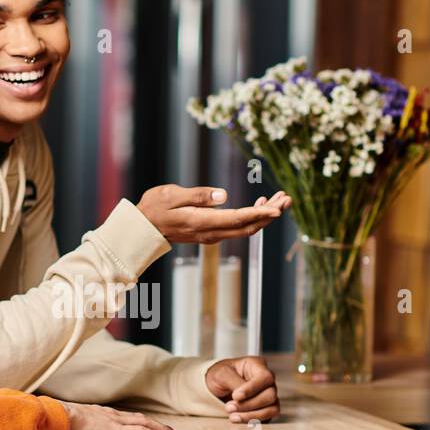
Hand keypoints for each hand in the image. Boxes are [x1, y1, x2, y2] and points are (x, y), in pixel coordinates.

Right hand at [58, 401, 176, 429]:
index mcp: (101, 413)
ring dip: (159, 428)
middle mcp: (112, 414)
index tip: (147, 425)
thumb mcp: (70, 424)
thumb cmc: (61, 421)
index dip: (138, 421)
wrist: (61, 416)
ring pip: (144, 422)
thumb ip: (76, 428)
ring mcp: (115, 421)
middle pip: (139, 417)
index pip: (125, 416)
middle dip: (155, 424)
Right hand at [137, 185, 290, 243]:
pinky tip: (262, 205)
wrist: (141, 229)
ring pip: (245, 228)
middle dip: (270, 214)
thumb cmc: (152, 208)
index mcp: (202, 222)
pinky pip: (238, 227)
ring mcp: (211, 234)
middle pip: (248, 227)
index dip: (260, 214)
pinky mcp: (211, 232)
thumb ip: (197, 195)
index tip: (279, 208)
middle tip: (288, 198)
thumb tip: (223, 195)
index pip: (238, 219)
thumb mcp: (171, 195)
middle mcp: (210, 232)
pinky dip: (254, 217)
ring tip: (281, 198)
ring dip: (265, 215)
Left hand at [204, 356, 279, 422]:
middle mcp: (267, 381)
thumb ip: (234, 382)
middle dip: (249, 404)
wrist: (214, 387)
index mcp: (257, 366)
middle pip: (270, 395)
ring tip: (232, 417)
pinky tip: (238, 419)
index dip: (252, 388)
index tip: (235, 396)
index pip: (265, 377)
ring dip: (251, 415)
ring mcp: (268, 396)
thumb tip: (242, 397)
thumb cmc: (220, 376)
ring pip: (272, 409)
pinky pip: (266, 418)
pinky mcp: (266, 409)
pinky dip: (252, 420)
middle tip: (229, 407)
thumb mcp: (221, 374)